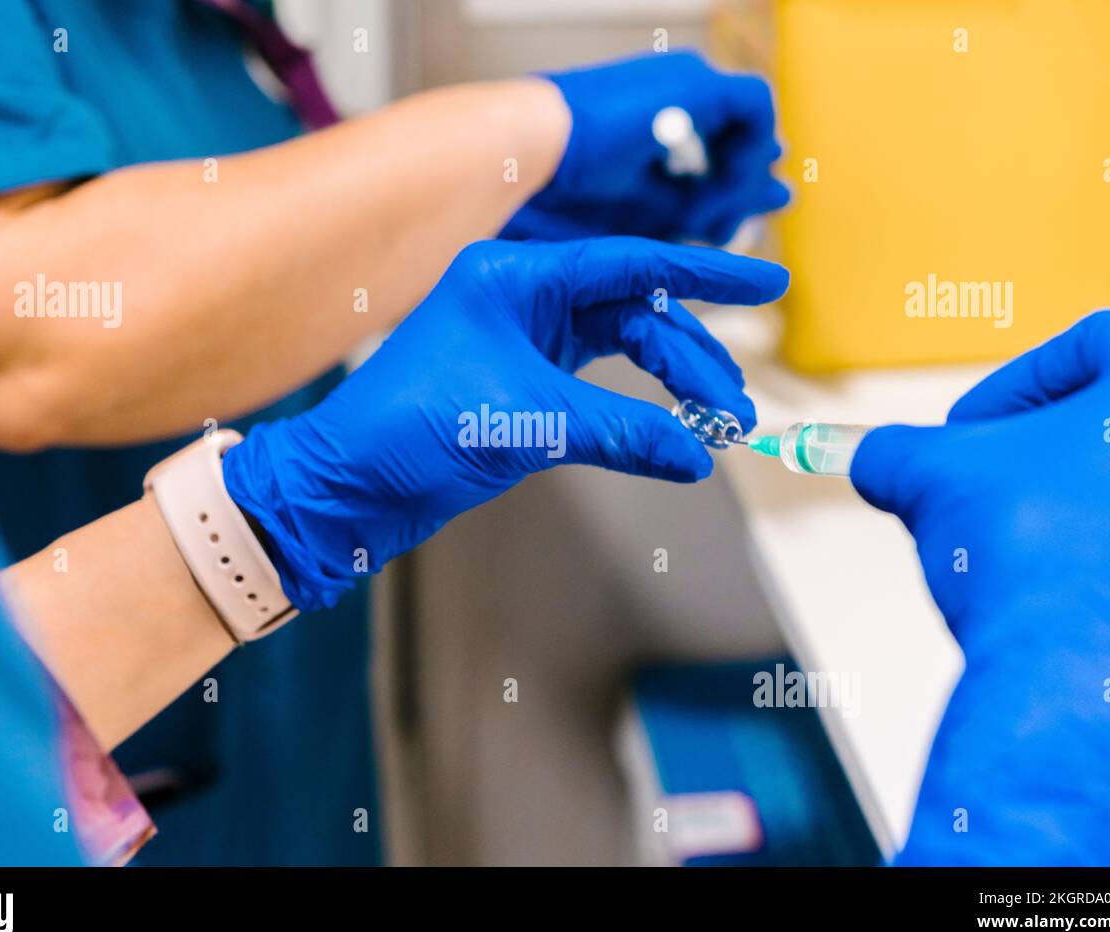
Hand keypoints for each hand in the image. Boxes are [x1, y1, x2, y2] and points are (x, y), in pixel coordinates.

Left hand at [224, 237, 787, 611]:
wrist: (344, 487)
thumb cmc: (402, 432)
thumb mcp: (521, 423)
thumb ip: (619, 433)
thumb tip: (696, 453)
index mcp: (514, 277)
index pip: (630, 265)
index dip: (705, 272)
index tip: (766, 281)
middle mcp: (522, 299)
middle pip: (635, 310)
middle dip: (691, 354)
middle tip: (732, 403)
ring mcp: (523, 342)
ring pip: (622, 347)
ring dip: (670, 381)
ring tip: (716, 420)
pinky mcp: (523, 386)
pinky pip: (600, 386)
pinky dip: (637, 410)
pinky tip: (670, 432)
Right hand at [501, 51, 789, 243]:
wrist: (538, 148)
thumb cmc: (569, 179)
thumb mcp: (644, 205)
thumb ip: (687, 212)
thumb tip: (727, 228)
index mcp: (665, 113)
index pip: (722, 148)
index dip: (733, 190)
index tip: (720, 229)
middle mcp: (684, 91)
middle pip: (744, 139)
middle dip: (748, 190)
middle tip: (737, 224)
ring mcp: (692, 81)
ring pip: (754, 129)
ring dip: (740, 182)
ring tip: (708, 217)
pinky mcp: (699, 83)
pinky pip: (756, 111)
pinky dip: (746, 153)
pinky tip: (717, 183)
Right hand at [851, 310, 1109, 863]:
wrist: (1071, 671)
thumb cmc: (1029, 555)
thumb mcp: (928, 477)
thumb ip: (892, 451)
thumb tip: (872, 458)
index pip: (1101, 341)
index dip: (1021, 379)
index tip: (975, 431)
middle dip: (1033, 455)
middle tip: (982, 490)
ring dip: (1059, 510)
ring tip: (1006, 549)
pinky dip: (1088, 566)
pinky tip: (1042, 595)